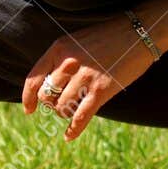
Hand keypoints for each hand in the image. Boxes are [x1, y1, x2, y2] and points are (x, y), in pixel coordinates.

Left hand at [22, 16, 156, 139]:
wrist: (139, 32)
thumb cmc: (107, 37)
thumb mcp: (76, 41)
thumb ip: (61, 60)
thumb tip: (49, 86)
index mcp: (59, 48)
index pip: (34, 79)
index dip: (28, 98)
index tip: (29, 110)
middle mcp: (68, 62)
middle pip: (47, 96)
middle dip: (51, 105)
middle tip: (60, 106)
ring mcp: (85, 76)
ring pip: (62, 107)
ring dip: (64, 113)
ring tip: (72, 111)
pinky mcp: (102, 90)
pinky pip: (80, 116)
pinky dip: (73, 130)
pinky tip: (69, 136)